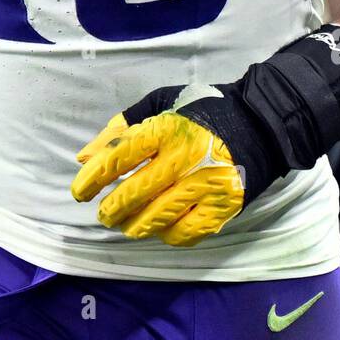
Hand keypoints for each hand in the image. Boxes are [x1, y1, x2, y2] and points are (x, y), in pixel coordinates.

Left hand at [72, 108, 244, 246]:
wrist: (258, 124)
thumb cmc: (201, 112)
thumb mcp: (160, 105)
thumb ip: (121, 129)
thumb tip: (84, 158)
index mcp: (166, 129)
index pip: (119, 157)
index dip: (94, 178)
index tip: (80, 192)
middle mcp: (185, 158)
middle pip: (134, 193)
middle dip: (111, 209)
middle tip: (104, 214)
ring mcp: (205, 185)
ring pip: (156, 218)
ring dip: (133, 226)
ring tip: (125, 224)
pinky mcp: (222, 207)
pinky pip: (184, 233)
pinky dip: (166, 234)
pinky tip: (160, 227)